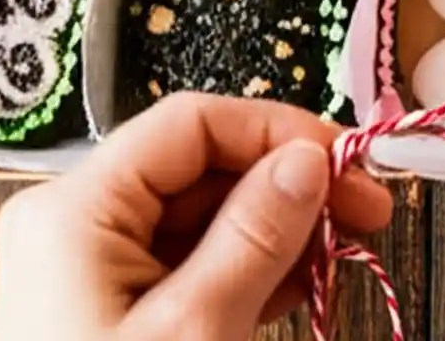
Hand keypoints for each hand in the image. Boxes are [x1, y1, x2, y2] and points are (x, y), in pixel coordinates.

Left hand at [0, 94, 392, 340]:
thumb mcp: (196, 332)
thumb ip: (256, 236)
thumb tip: (309, 159)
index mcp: (74, 211)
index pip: (190, 125)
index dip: (278, 131)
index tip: (351, 163)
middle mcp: (77, 225)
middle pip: (200, 167)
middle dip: (288, 183)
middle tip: (370, 212)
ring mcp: (94, 269)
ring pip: (203, 216)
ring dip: (280, 228)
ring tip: (346, 253)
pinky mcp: (115, 310)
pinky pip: (193, 264)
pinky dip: (252, 269)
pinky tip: (306, 282)